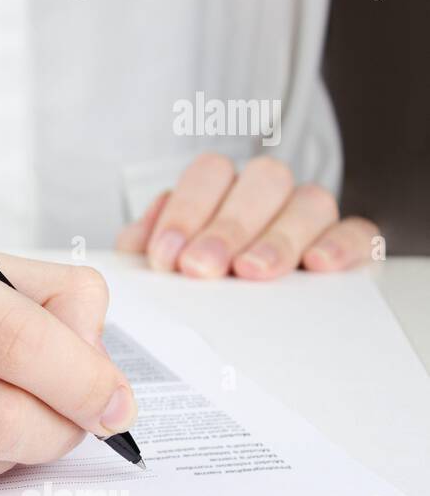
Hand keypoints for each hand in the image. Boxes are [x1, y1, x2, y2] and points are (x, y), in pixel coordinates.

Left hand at [116, 153, 378, 279]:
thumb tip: (136, 243)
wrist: (243, 322)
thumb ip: (143, 249)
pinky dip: (342, 245)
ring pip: (310, 202)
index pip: (209, 174)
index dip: (186, 211)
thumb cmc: (197, 280)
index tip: (166, 256)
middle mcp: (267, 194)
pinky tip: (318, 265)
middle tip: (201, 267)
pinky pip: (359, 232)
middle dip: (227, 226)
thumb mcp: (161, 266)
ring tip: (251, 271)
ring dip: (278, 238)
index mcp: (220, 189)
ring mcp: (310, 217)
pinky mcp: (350, 248)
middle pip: (263, 181)